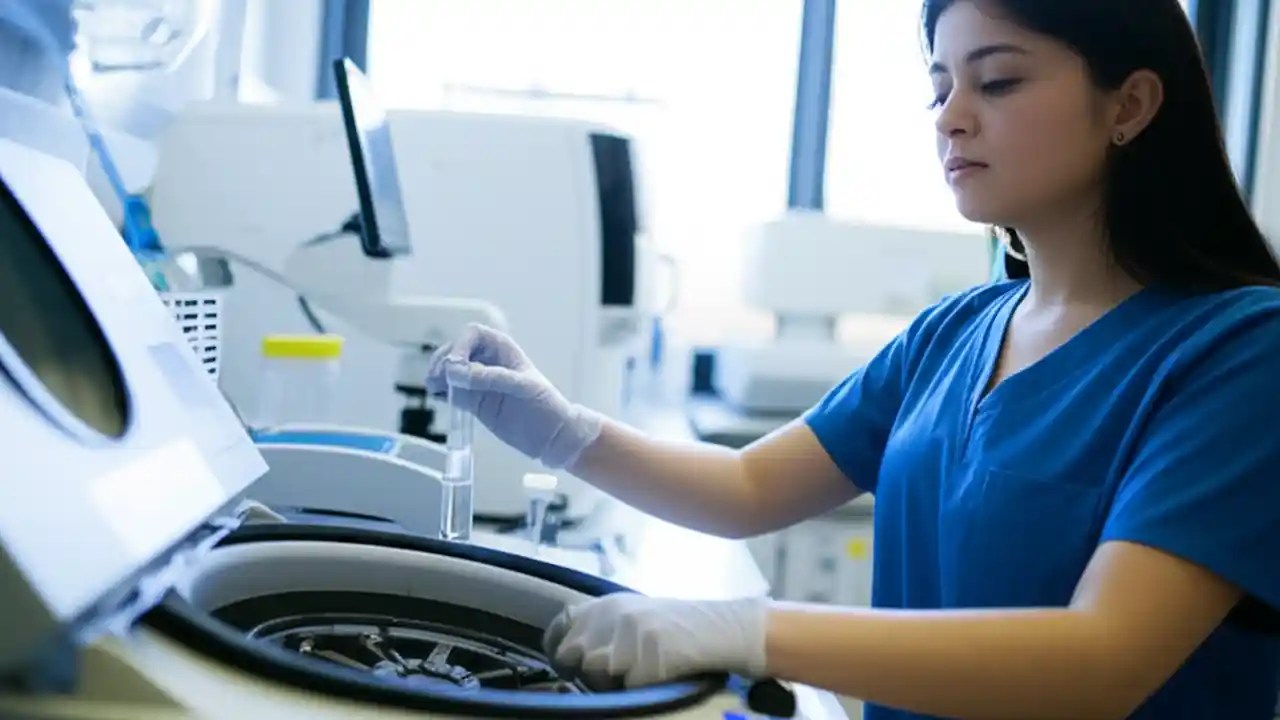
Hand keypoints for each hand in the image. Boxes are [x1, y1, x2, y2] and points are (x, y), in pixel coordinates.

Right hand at [425, 323, 602, 468]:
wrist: (552, 437)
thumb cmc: (545, 406)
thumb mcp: (521, 388)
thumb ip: (488, 378)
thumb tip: (455, 372)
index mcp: (502, 349)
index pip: (472, 335)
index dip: (460, 346)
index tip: (455, 366)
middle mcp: (487, 361)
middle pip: (455, 350)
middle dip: (443, 361)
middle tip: (439, 379)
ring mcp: (478, 382)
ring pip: (448, 371)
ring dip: (438, 375)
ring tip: (435, 388)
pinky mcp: (473, 401)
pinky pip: (450, 391)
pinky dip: (441, 391)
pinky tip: (440, 397)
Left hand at [542, 593, 767, 688]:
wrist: (722, 628)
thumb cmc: (677, 627)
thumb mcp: (632, 614)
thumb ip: (599, 625)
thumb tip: (566, 651)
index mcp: (607, 605)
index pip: (562, 626)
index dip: (560, 649)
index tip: (568, 664)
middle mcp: (612, 616)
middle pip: (573, 656)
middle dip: (586, 671)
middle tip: (613, 674)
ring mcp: (629, 638)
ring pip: (595, 674)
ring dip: (612, 683)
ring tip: (639, 673)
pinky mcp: (646, 661)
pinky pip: (627, 689)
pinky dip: (639, 689)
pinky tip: (657, 677)